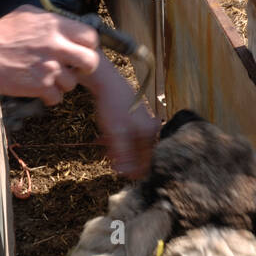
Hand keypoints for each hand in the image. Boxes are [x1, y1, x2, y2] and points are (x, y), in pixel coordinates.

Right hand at [0, 5, 100, 104]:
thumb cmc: (1, 33)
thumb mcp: (27, 14)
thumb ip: (50, 19)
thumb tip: (65, 22)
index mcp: (55, 26)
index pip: (90, 36)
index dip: (88, 45)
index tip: (81, 50)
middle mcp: (56, 46)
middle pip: (90, 61)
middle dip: (86, 67)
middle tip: (76, 68)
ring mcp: (50, 67)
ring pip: (73, 83)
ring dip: (63, 83)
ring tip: (50, 78)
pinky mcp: (40, 86)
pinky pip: (57, 97)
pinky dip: (50, 96)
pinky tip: (41, 89)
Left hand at [82, 55, 159, 178]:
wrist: (106, 82)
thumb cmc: (111, 106)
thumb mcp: (115, 133)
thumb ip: (122, 154)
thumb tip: (126, 174)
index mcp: (150, 133)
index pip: (147, 162)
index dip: (132, 170)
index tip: (116, 169)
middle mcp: (151, 128)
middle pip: (139, 155)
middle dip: (124, 158)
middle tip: (108, 155)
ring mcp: (145, 123)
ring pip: (132, 146)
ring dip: (118, 149)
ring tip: (104, 144)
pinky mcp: (137, 120)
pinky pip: (129, 137)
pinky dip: (118, 140)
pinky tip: (105, 138)